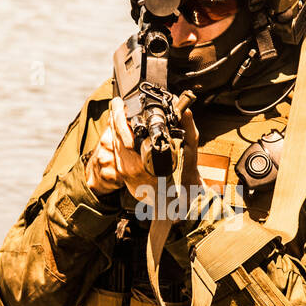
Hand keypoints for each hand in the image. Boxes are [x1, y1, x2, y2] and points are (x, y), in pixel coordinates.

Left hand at [85, 96, 201, 196]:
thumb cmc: (185, 179)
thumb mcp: (190, 152)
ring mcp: (125, 173)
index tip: (120, 103)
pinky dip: (117, 139)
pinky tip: (121, 131)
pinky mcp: (124, 175)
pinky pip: (117, 153)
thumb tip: (186, 110)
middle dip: (115, 118)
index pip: (125, 133)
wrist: (179, 202)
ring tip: (117, 112)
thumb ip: (188, 129)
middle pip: (116, 136)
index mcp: (144, 163)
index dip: (120, 116)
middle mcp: (131, 168)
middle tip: (117, 103)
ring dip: (115, 127)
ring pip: (114, 144)